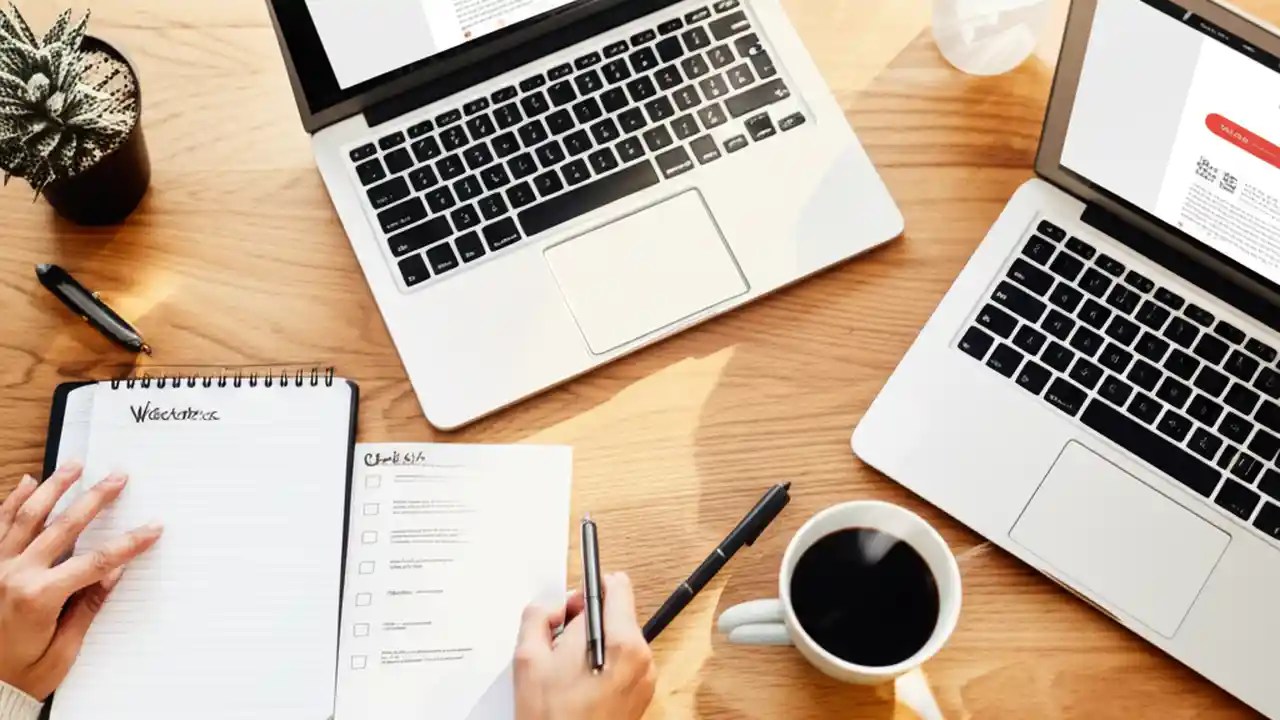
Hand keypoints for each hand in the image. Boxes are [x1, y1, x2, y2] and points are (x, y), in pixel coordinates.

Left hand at [0, 463, 161, 699]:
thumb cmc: (17, 675)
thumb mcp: (61, 652)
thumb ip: (85, 607)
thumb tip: (112, 573)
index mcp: (38, 596)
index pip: (96, 562)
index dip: (129, 543)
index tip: (152, 528)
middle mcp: (13, 574)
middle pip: (63, 527)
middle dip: (95, 499)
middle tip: (116, 478)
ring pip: (26, 516)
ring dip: (52, 488)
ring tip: (73, 466)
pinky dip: (10, 502)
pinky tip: (25, 482)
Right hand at [514, 572, 656, 719]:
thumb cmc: (552, 718)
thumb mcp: (528, 657)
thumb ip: (539, 615)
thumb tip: (554, 606)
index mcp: (621, 641)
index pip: (616, 586)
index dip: (588, 589)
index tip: (570, 603)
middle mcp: (640, 655)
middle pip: (617, 613)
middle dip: (585, 620)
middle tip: (557, 641)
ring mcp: (644, 677)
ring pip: (617, 638)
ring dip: (591, 643)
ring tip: (565, 668)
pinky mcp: (640, 694)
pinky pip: (621, 662)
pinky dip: (601, 663)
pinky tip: (577, 682)